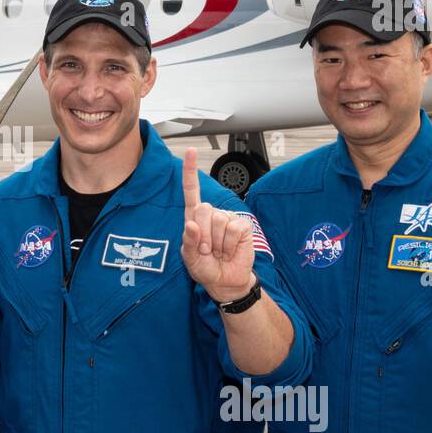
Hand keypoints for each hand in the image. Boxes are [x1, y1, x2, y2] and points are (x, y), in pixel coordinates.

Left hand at [180, 148, 255, 302]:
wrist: (225, 282)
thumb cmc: (206, 268)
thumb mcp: (190, 259)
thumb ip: (189, 243)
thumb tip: (191, 225)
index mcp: (194, 218)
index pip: (191, 191)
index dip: (190, 171)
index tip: (190, 151)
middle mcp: (211, 214)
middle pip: (202, 210)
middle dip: (202, 234)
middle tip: (208, 249)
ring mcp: (228, 218)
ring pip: (218, 221)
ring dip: (216, 243)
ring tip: (219, 251)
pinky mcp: (242, 226)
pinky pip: (232, 229)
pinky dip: (229, 244)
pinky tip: (230, 250)